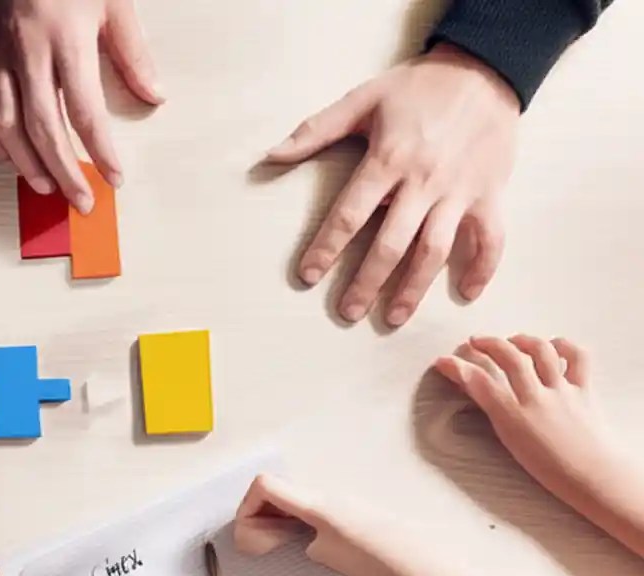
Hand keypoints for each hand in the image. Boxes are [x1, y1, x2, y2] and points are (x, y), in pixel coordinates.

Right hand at [0, 0, 163, 211]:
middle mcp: (26, 52)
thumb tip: (154, 96)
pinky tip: (9, 156)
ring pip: (6, 124)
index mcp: (65, 39)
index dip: (99, 150)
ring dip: (27, 162)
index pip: (84, 110)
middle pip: (43, 128)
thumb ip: (132, 52)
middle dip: (64, 170)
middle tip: (82, 200)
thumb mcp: (113, 2)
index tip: (115, 177)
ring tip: (48, 185)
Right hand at [235, 474, 411, 575]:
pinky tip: (307, 547)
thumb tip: (291, 534)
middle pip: (275, 491)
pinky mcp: (350, 516)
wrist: (427, 569)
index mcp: (316, 503)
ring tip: (284, 548)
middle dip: (260, 516)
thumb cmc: (378, 563)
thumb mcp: (328, 554)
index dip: (247, 509)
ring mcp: (339, 504)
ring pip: (292, 501)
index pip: (265, 485)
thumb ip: (301, 538)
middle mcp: (326, 495)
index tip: (249, 536)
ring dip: (278, 521)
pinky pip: (310, 511)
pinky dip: (297, 524)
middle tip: (265, 546)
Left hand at [268, 43, 518, 326]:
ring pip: (435, 250)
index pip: (350, 214)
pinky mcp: (490, 193)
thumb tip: (271, 156)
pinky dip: (482, 268)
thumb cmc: (418, 87)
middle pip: (391, 244)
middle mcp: (424, 181)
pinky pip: (491, 239)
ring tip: (393, 318)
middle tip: (347, 312)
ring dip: (414, 288)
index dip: (326, 248)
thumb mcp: (362, 99)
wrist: (484, 69)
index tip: (307, 276)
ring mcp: (460, 191)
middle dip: (367, 282)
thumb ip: (314, 130)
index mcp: (388, 159)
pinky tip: (465, 293)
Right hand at [434, 336, 643, 549]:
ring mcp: (562, 392)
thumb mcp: (510, 440)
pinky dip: (565, 345)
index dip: (456, 367)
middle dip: (487, 344)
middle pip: (508, 358)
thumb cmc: (549, 467)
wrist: (592, 478)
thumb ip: (494, 411)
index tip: (443, 361)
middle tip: (474, 342)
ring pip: (541, 351)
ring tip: (511, 340)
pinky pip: (578, 358)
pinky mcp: (584, 390)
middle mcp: (537, 399)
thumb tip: (477, 390)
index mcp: (514, 417)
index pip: (479, 382)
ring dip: (521, 340)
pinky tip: (553, 345)